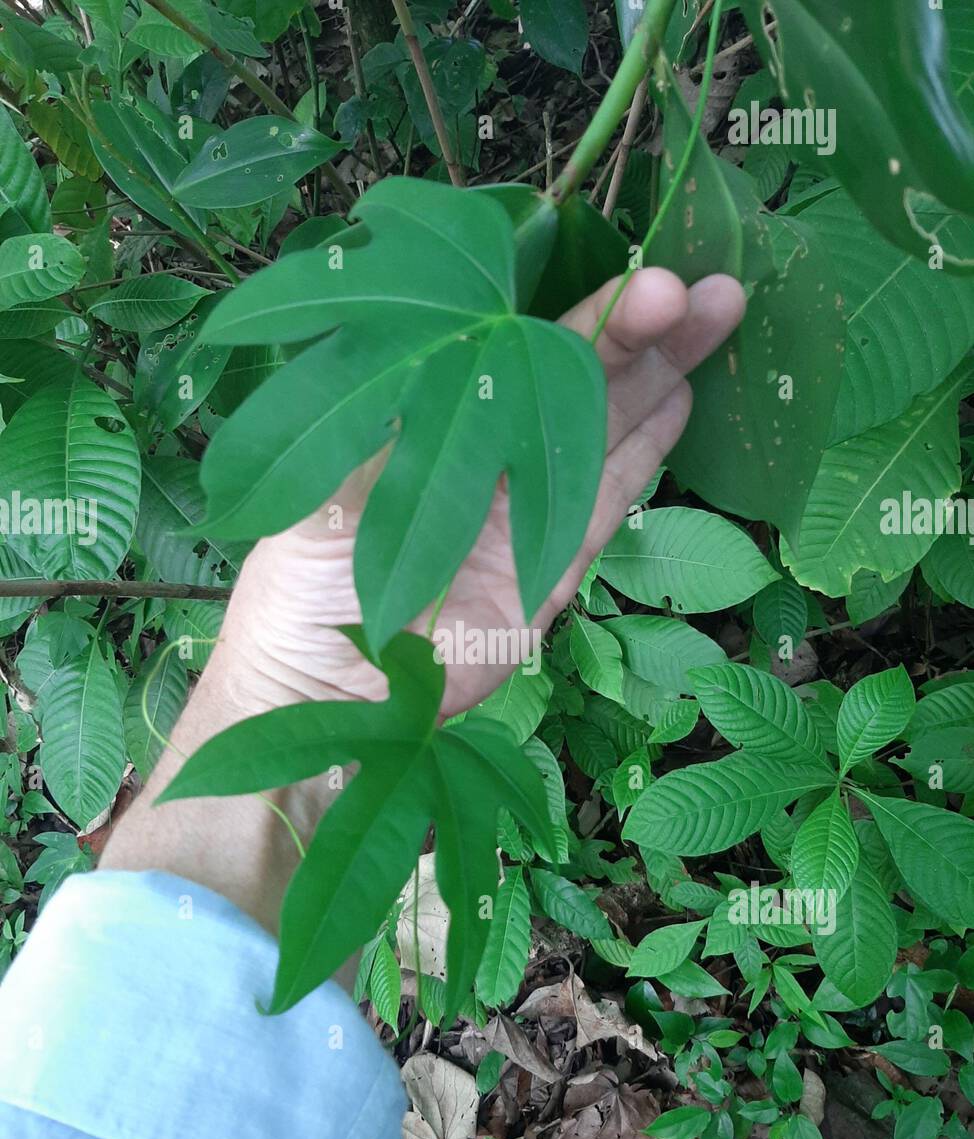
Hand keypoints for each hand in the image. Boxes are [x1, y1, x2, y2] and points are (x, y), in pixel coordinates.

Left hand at [100, 268, 743, 933]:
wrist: (329, 699)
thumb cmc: (301, 594)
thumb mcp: (315, 500)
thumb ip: (363, 435)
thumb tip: (381, 349)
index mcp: (427, 421)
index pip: (513, 352)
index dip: (577, 316)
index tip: (639, 277)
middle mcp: (483, 452)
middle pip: (574, 379)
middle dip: (639, 329)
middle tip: (709, 288)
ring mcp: (523, 506)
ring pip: (605, 424)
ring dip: (663, 370)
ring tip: (722, 312)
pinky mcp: (554, 563)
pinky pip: (609, 493)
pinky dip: (649, 445)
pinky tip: (686, 393)